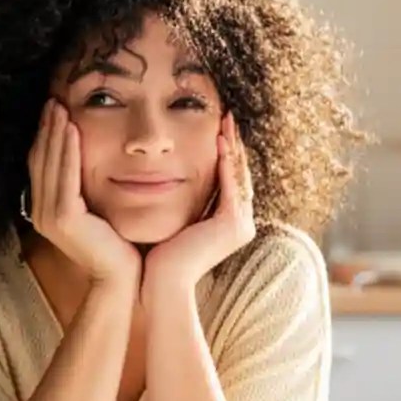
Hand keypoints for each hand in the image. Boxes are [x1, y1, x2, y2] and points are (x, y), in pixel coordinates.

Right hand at [27, 99, 140, 285]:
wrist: (122, 278)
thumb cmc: (116, 245)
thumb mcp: (97, 209)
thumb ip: (87, 187)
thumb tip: (93, 158)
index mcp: (45, 208)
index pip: (41, 163)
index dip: (45, 134)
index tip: (55, 107)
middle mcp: (39, 212)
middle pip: (40, 159)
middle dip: (46, 127)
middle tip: (54, 98)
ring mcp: (48, 217)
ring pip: (49, 164)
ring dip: (54, 133)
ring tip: (61, 106)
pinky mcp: (62, 219)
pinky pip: (65, 177)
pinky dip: (68, 151)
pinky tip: (74, 128)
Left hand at [143, 112, 255, 298]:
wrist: (160, 284)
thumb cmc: (159, 258)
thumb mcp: (175, 222)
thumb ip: (181, 205)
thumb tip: (168, 183)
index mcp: (230, 224)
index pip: (231, 180)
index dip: (226, 153)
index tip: (218, 129)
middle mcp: (241, 223)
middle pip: (240, 173)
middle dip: (234, 143)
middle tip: (227, 116)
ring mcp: (241, 224)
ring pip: (239, 174)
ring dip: (232, 146)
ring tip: (225, 121)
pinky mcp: (232, 223)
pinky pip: (231, 184)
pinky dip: (225, 162)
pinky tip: (218, 141)